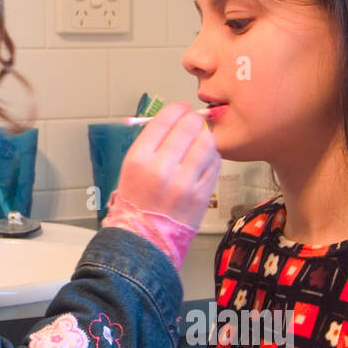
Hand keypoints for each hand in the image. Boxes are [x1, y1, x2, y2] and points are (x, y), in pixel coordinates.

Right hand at [102, 102, 220, 266]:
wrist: (144, 239)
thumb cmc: (137, 200)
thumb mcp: (132, 167)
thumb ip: (153, 142)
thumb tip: (177, 118)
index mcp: (139, 158)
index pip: (164, 119)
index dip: (177, 109)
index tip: (182, 109)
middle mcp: (162, 168)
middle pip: (189, 127)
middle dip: (194, 120)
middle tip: (194, 123)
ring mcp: (184, 183)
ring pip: (207, 143)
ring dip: (205, 138)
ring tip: (199, 144)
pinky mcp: (202, 195)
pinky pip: (216, 163)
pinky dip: (212, 157)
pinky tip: (203, 162)